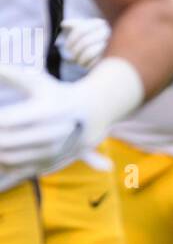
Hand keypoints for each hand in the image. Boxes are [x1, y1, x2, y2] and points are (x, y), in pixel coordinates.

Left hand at [0, 60, 141, 176]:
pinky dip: (1, 163)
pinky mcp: (47, 164)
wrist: (91, 116)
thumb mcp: (38, 81)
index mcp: (45, 111)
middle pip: (4, 141)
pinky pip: (16, 169)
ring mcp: (50, 152)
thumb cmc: (58, 94)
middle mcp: (50, 135)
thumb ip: (10, 74)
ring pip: (7, 157)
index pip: (6, 120)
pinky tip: (0, 150)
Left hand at [59, 17, 109, 70]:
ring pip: (89, 53)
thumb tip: (63, 24)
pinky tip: (87, 66)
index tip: (67, 47)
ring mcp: (112, 45)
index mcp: (100, 23)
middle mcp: (108, 32)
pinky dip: (88, 65)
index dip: (71, 40)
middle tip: (72, 57)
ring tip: (79, 62)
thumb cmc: (96, 41)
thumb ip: (76, 26)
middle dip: (75, 51)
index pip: (80, 30)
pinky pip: (95, 63)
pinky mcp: (113, 58)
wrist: (116, 55)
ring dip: (80, 60)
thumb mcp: (87, 31)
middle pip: (84, 42)